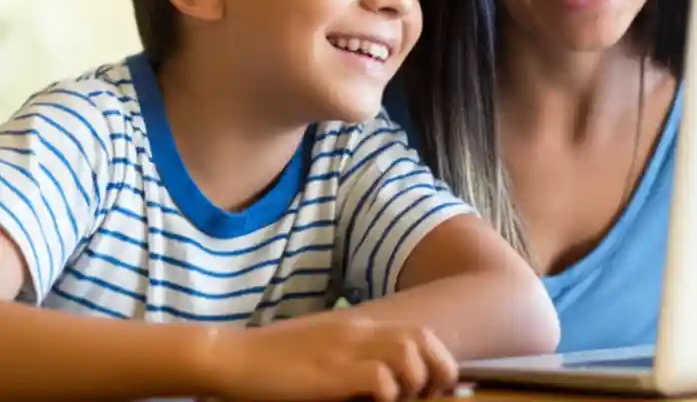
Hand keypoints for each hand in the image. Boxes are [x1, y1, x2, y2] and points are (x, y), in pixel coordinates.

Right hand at [207, 313, 458, 400]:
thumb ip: (353, 357)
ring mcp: (346, 350)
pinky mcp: (332, 373)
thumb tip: (383, 381)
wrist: (232, 357)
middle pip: (424, 340)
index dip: (437, 359)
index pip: (419, 333)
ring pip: (409, 356)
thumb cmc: (272, 362)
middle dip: (437, 370)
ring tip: (400, 401)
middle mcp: (359, 333)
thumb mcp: (322, 351)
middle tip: (427, 396)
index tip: (438, 386)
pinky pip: (380, 380)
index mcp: (359, 328)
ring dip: (414, 382)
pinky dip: (387, 393)